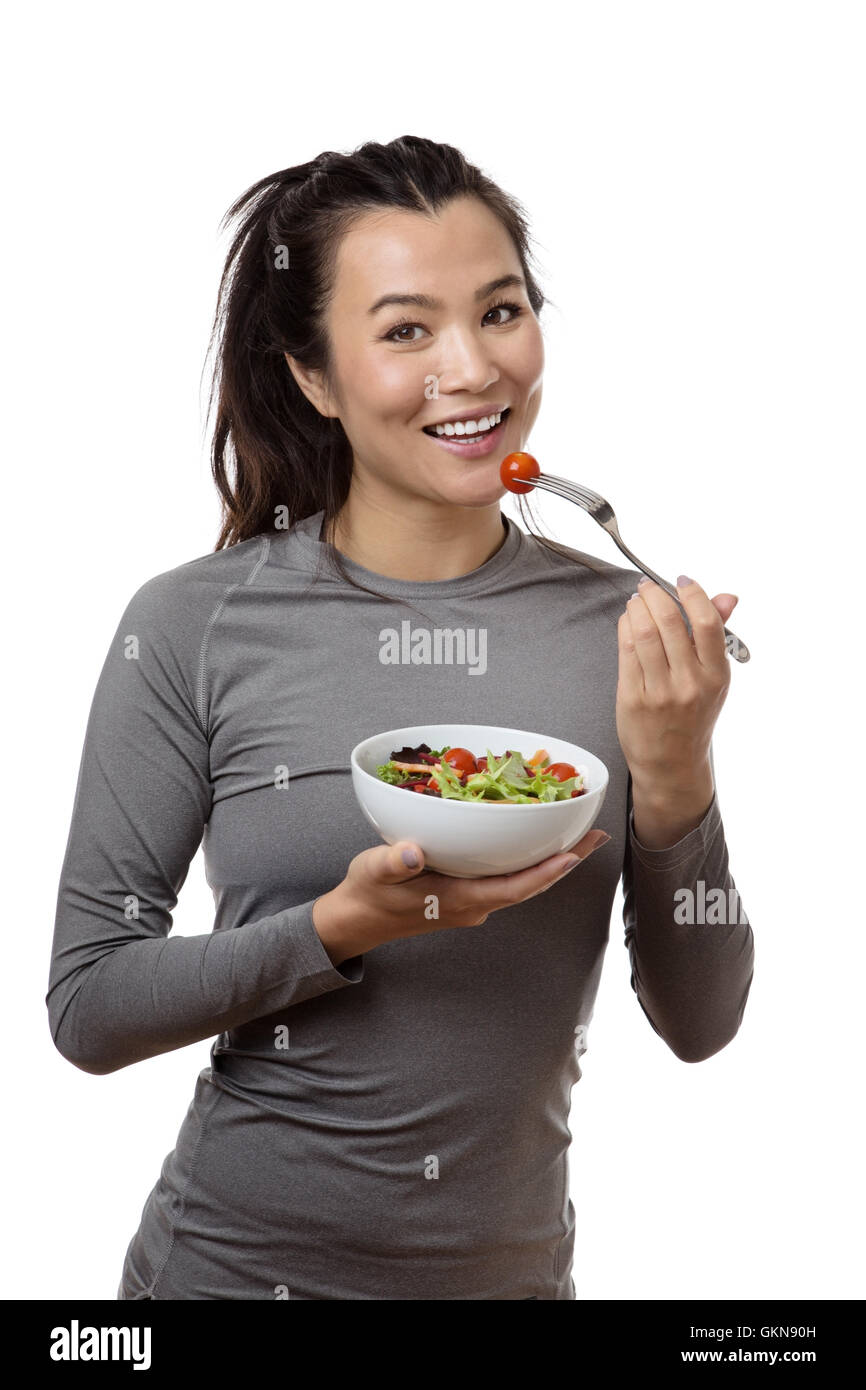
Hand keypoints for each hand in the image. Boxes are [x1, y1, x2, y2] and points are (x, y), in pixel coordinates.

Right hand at [312, 828, 611, 965]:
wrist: (356, 921)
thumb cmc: (368, 893)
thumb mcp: (374, 872)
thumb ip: (394, 862)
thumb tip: (413, 853)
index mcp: (458, 900)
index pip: (512, 888)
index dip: (545, 873)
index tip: (573, 855)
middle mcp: (473, 905)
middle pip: (529, 884)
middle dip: (564, 861)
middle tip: (595, 835)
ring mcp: (472, 904)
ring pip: (521, 883)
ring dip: (550, 862)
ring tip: (578, 837)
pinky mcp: (467, 897)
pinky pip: (507, 880)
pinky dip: (528, 863)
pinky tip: (534, 844)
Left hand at [616, 575, 737, 789]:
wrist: (672, 764)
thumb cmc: (693, 716)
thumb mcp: (714, 679)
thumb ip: (716, 635)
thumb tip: (727, 597)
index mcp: (716, 675)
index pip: (706, 623)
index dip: (693, 594)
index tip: (681, 580)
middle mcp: (690, 683)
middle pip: (669, 622)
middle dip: (655, 594)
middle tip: (648, 586)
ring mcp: (660, 692)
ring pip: (644, 632)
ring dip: (637, 607)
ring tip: (637, 601)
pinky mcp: (633, 698)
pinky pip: (626, 651)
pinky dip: (625, 627)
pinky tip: (627, 621)